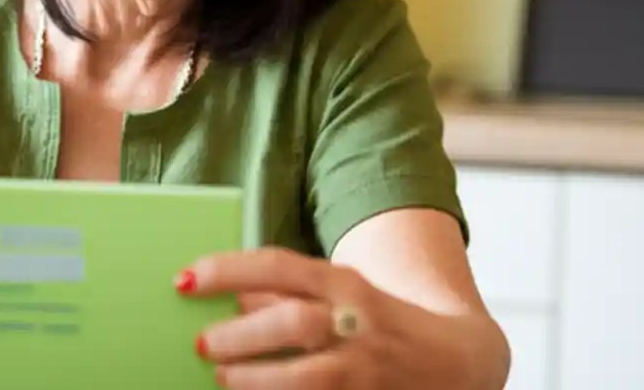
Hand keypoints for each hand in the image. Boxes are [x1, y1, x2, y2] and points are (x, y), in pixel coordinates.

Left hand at [178, 247, 474, 389]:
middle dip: (239, 336)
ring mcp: (368, 369)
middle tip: (202, 343)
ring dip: (256, 380)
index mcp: (344, 282)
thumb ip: (287, 294)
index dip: (226, 270)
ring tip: (223, 378)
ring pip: (307, 377)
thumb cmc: (379, 321)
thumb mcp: (339, 293)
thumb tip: (229, 297)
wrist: (461, 360)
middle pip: (292, 322)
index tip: (182, 280)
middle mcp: (358, 322)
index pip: (277, 265)